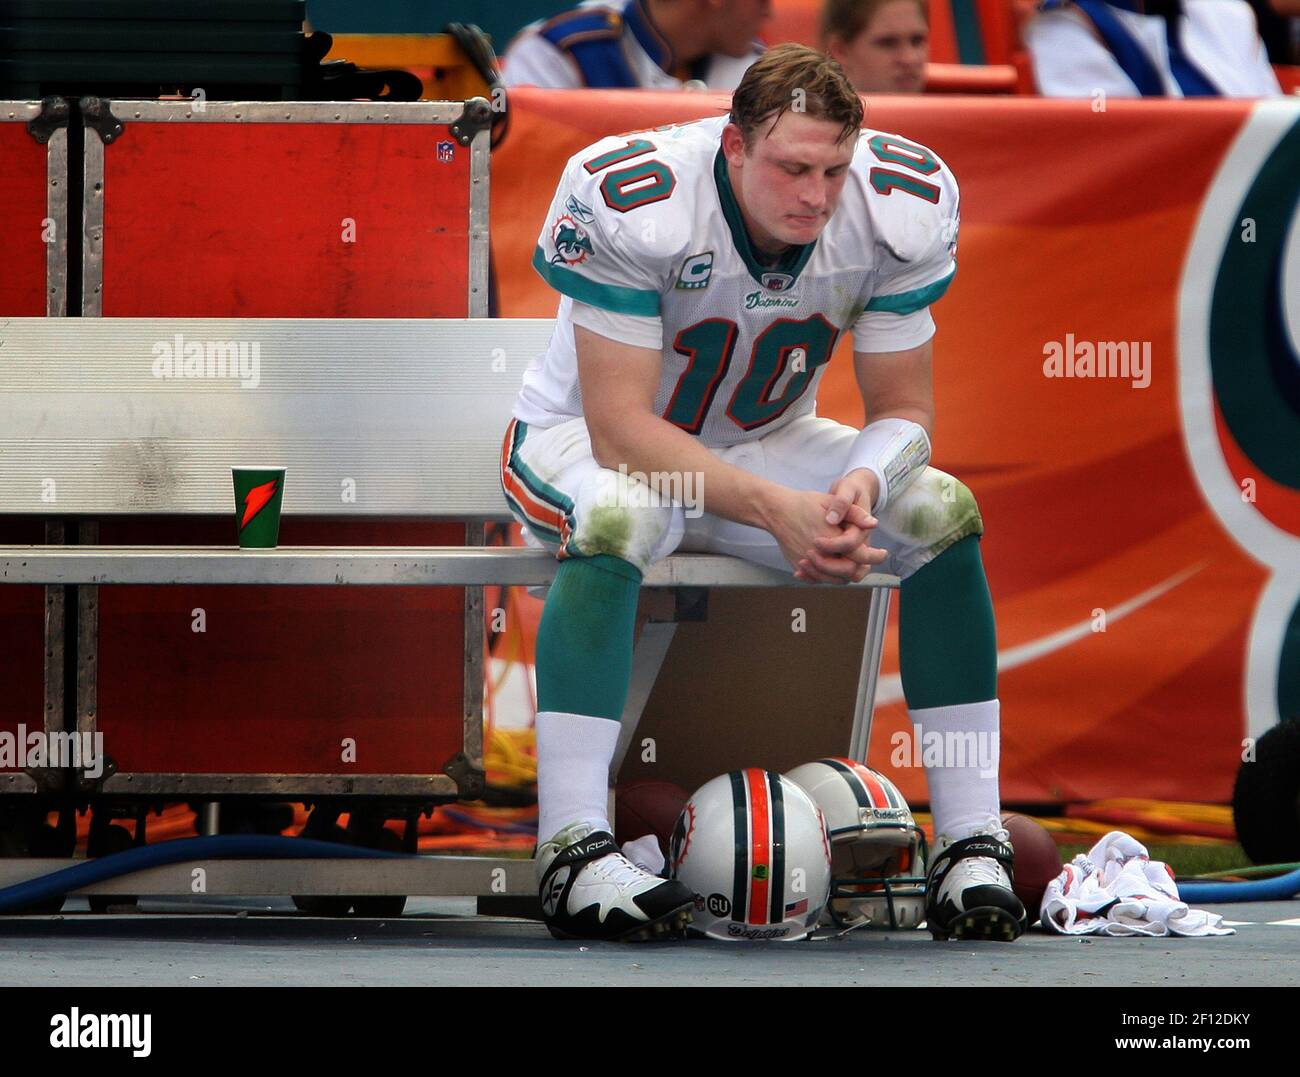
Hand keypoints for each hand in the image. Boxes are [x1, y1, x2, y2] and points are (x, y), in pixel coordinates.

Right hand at [765, 485, 886, 584]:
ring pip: (834, 579)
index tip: (883, 553)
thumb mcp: (831, 501)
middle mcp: (819, 555)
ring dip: (845, 574)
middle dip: (860, 568)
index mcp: (831, 539)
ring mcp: (807, 563)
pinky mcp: (798, 566)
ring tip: (853, 566)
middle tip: (867, 563)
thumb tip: (873, 523)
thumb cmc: (805, 503)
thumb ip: (854, 513)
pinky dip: (827, 576)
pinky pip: (817, 579)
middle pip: (848, 572)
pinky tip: (833, 569)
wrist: (776, 510)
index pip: (859, 556)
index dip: (874, 556)